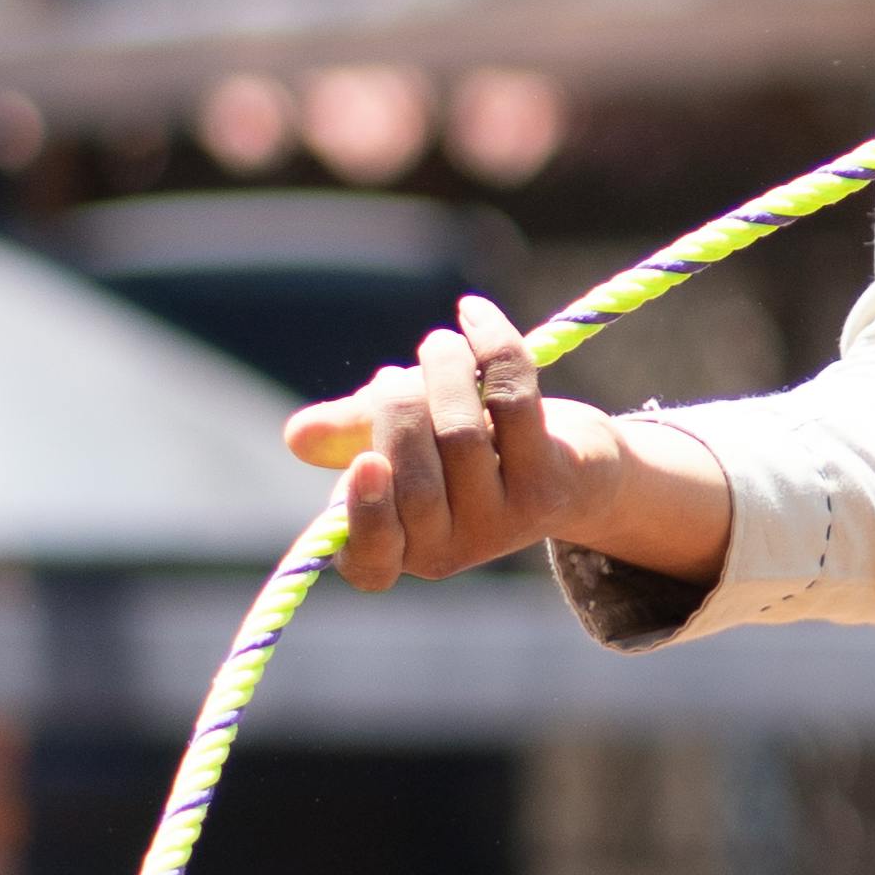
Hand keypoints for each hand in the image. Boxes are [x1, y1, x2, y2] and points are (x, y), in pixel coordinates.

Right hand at [279, 294, 732, 588]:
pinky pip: (513, 399)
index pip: (371, 563)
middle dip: (397, 411)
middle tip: (395, 377)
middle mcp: (454, 549)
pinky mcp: (550, 481)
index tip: (365, 463)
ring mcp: (506, 521)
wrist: (577, 474)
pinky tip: (472, 312)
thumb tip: (298, 435)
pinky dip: (491, 345)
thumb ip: (349, 435)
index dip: (365, 515)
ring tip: (438, 344)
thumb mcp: (400, 444)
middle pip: (414, 481)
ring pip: (462, 436)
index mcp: (403, 550)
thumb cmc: (468, 455)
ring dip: (443, 371)